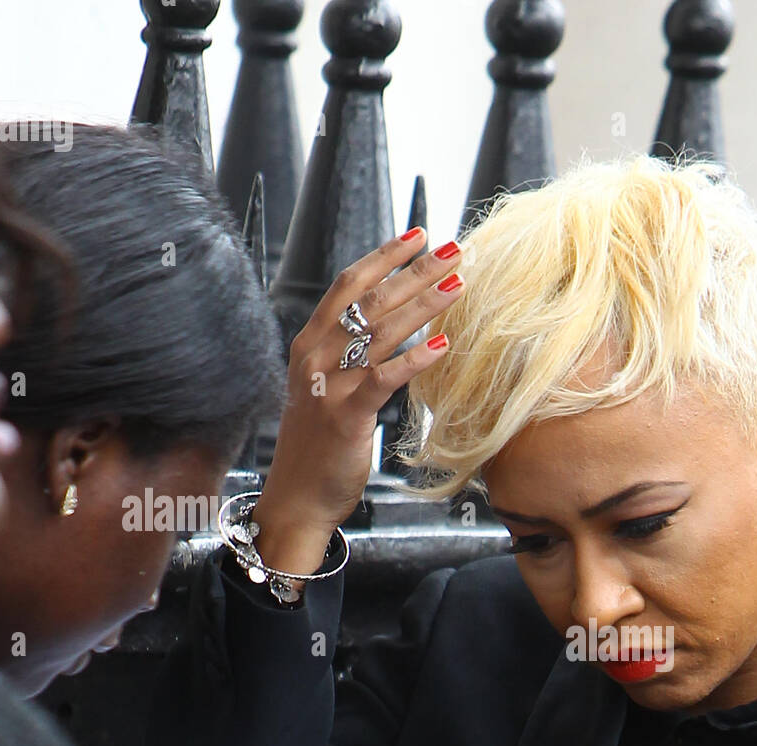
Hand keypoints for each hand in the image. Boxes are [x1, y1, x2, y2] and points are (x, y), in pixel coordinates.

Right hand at [254, 230, 463, 574]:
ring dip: (424, 303)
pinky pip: (384, 378)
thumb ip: (348, 357)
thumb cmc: (319, 446)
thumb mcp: (325, 389)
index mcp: (310, 343)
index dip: (384, 257)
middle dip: (416, 271)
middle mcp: (315, 355)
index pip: (349, 285)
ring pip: (381, 332)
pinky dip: (415, 358)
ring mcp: (328, 384)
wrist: (297, 497)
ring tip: (459, 284)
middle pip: (371, 300)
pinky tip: (443, 343)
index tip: (418, 237)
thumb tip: (387, 330)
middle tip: (454, 251)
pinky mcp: (345, 415)